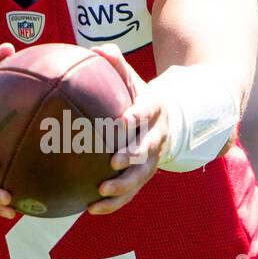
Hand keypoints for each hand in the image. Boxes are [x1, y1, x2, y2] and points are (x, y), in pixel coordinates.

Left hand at [85, 43, 171, 214]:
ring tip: (101, 191)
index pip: (146, 112)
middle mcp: (156, 136)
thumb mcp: (132, 79)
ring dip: (123, 186)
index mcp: (154, 109)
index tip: (120, 121)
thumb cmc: (138, 98)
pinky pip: (130, 193)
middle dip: (132, 156)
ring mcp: (152, 159)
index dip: (136, 118)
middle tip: (113, 161)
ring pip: (140, 176)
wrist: (167, 120)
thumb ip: (116, 64)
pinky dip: (113, 203)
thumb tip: (96, 50)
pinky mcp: (143, 176)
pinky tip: (90, 208)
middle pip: (147, 149)